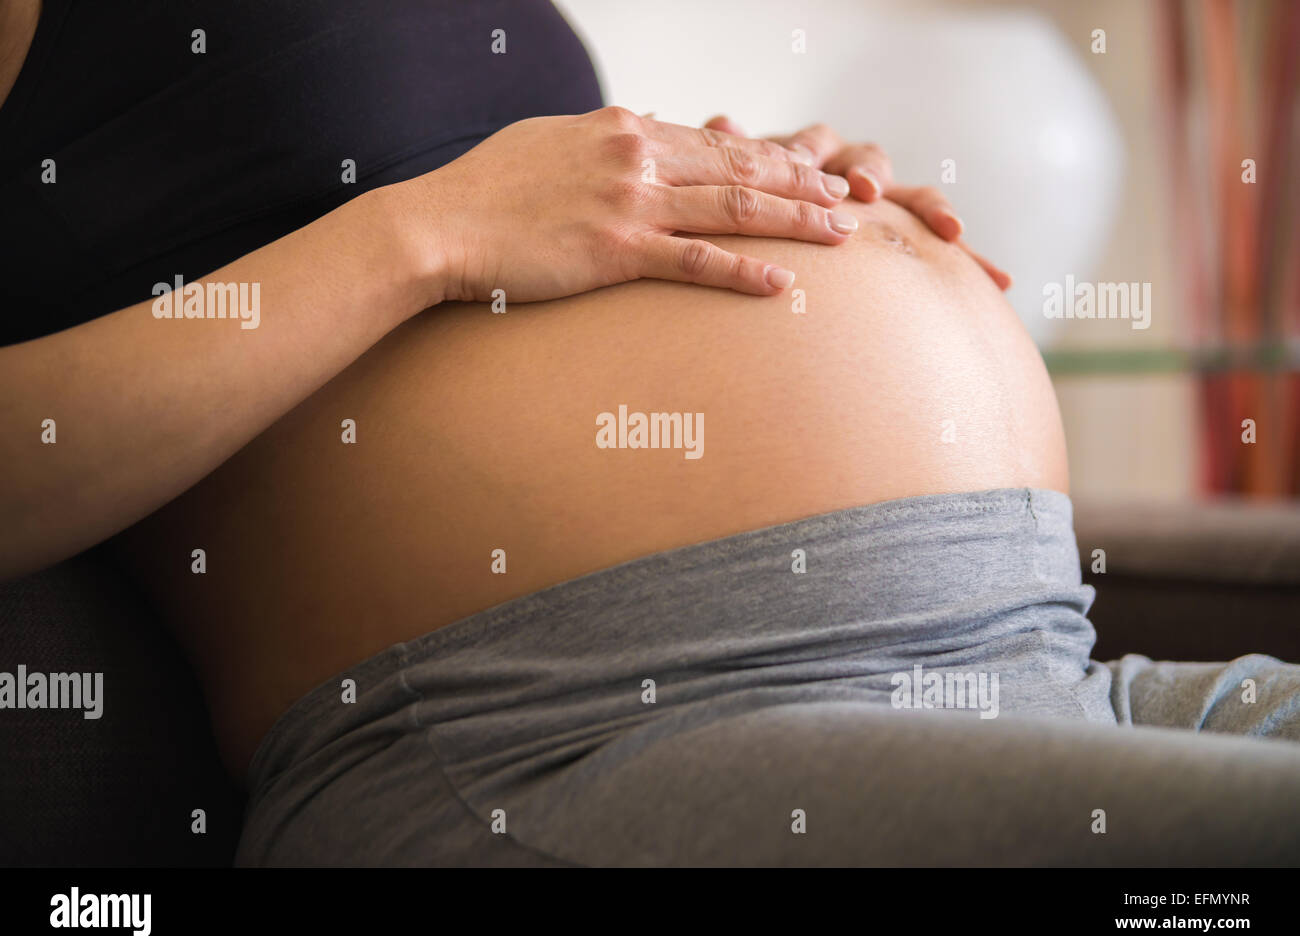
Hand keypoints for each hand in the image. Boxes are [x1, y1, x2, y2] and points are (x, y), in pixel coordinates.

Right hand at [403, 106, 863, 305]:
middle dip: (800, 184)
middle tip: (846, 198)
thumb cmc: (486, 190)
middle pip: (738, 167)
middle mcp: (636, 154)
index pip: (713, 140)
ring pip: (732, 207)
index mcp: (622, 127)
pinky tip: (782, 285)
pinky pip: (695, 262)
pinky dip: (743, 272)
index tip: (805, 170)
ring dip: (793, 221)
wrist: (439, 225)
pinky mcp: (616, 250)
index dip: (767, 156)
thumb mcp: (549, 145)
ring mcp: (630, 201)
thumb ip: (601, 143)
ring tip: (838, 235)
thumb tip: (639, 137)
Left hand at [704, 116, 1011, 289]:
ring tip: (951, 232)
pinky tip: (1001, 281)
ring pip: (915, 196)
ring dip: (932, 210)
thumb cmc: (755, 203)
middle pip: (873, 160)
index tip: (803, 164)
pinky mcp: (907, 239)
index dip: (812, 154)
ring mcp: (885, 206)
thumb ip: (734, 156)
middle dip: (874, 174)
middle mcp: (853, 172)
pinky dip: (974, 262)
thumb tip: (722, 121)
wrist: (776, 226)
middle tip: (868, 190)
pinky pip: (944, 251)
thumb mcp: (739, 182)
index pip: (818, 146)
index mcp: (810, 156)